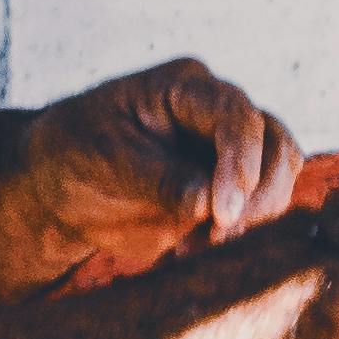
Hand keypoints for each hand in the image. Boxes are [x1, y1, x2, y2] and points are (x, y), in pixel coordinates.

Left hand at [24, 58, 305, 275]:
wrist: (60, 187)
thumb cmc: (77, 154)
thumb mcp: (109, 162)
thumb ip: (162, 181)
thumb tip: (211, 205)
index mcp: (185, 88)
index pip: (235, 115)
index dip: (240, 162)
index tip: (224, 211)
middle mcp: (217, 114)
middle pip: (275, 145)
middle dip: (259, 194)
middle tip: (222, 234)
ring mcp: (227, 153)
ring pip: (277, 179)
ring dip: (253, 219)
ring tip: (199, 245)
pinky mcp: (226, 191)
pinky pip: (256, 213)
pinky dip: (237, 236)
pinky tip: (191, 250)